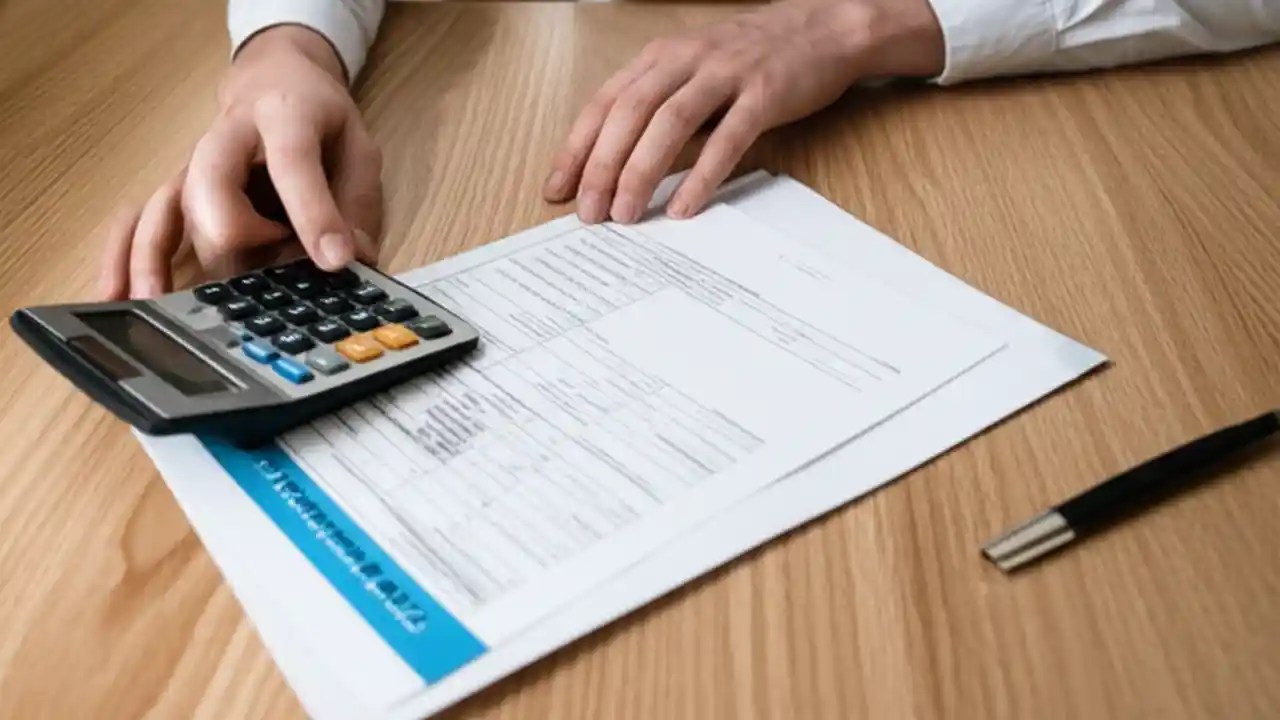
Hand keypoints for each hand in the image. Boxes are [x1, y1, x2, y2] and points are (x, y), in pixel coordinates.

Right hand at [100, 25, 381, 299]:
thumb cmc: (320, 119)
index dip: (313, 214)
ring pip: (166, 208)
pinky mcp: (177, 187)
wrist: (275, 80)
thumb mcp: (359, 150)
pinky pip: (138, 218)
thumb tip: (353, 264)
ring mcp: (194, 163)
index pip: (291, 162)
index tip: (333, 261)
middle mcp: (226, 136)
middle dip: (234, 241)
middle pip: (212, 189)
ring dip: (158, 258)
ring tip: (157, 306)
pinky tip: (115, 292)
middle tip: (266, 281)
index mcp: (283, 116)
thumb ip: (356, 206)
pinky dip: (124, 254)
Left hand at [543, 0, 943, 223]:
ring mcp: (725, 74)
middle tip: (588, 213)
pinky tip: (684, 206)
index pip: (604, 103)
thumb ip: (657, 104)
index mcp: (660, 56)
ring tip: (625, 214)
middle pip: (629, 114)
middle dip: (601, 166)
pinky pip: (727, 138)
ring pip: (669, 123)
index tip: (557, 190)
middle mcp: (685, 60)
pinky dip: (702, 174)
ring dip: (641, 172)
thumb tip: (617, 163)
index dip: (577, 148)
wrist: (824, 26)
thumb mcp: (692, 69)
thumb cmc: (752, 56)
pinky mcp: (764, 93)